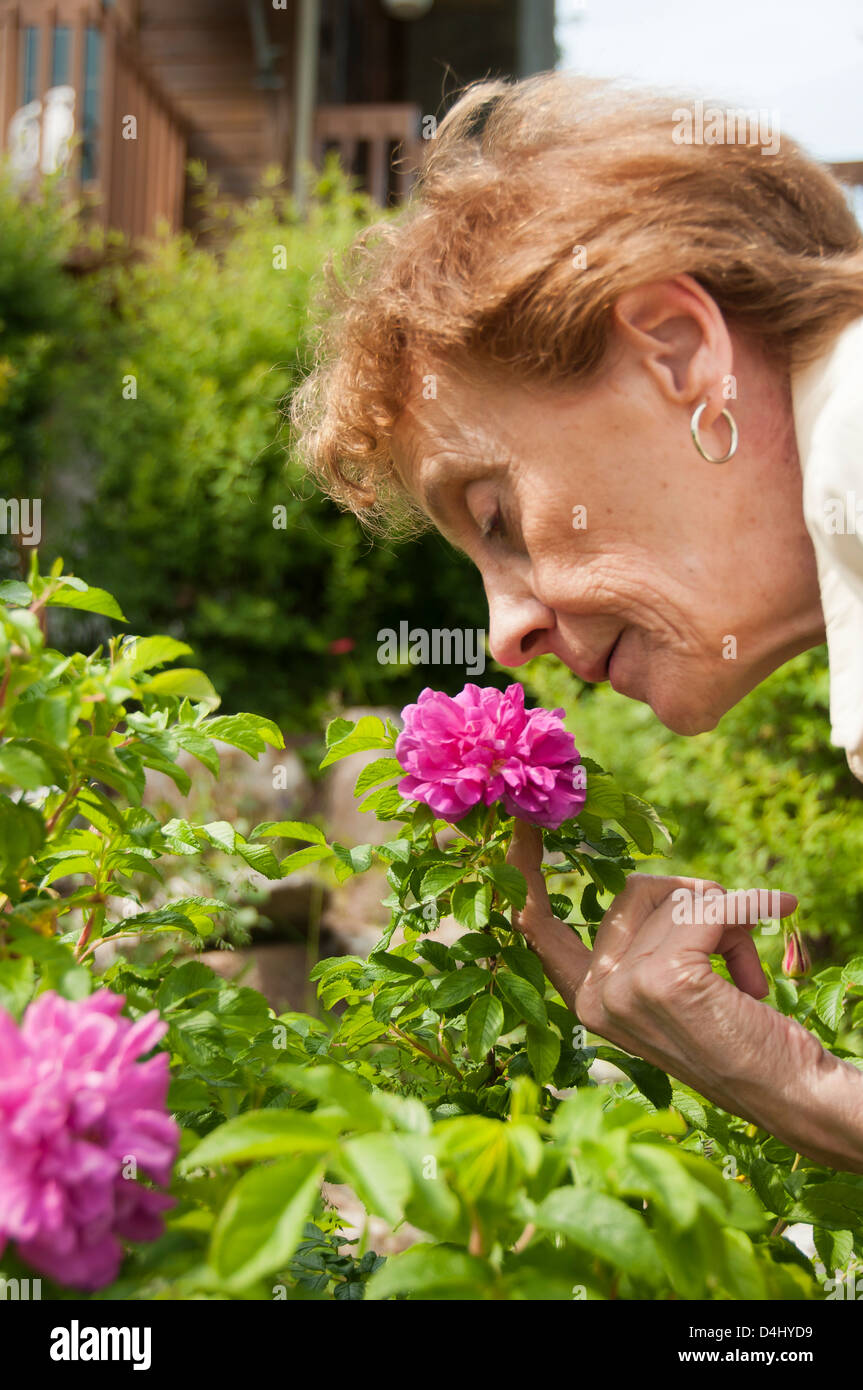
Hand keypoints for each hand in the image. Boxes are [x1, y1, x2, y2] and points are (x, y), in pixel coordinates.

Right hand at [507, 820, 862, 1170]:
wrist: (794, 1095)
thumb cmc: (743, 1039)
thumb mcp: (671, 987)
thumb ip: (646, 943)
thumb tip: (655, 885)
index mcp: (585, 998)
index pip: (537, 925)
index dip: (524, 868)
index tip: (520, 822)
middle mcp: (593, 997)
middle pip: (636, 891)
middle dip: (695, 898)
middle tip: (738, 936)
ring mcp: (624, 990)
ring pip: (680, 900)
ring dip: (732, 919)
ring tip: (750, 972)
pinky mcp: (665, 979)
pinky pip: (712, 907)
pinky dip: (752, 903)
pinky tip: (782, 909)